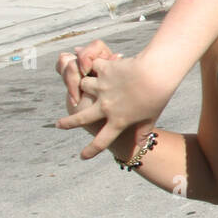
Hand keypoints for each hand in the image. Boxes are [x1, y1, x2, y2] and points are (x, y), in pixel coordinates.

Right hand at [56, 49, 171, 158]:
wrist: (156, 73)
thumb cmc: (159, 96)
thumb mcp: (151, 117)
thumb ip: (143, 131)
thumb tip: (143, 144)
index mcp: (119, 121)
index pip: (102, 141)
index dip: (91, 150)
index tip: (82, 156)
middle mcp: (106, 106)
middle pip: (81, 118)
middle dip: (68, 122)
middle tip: (59, 125)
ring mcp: (102, 88)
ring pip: (83, 85)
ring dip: (85, 84)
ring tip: (87, 80)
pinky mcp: (104, 71)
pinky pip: (93, 66)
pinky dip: (94, 63)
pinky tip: (98, 60)